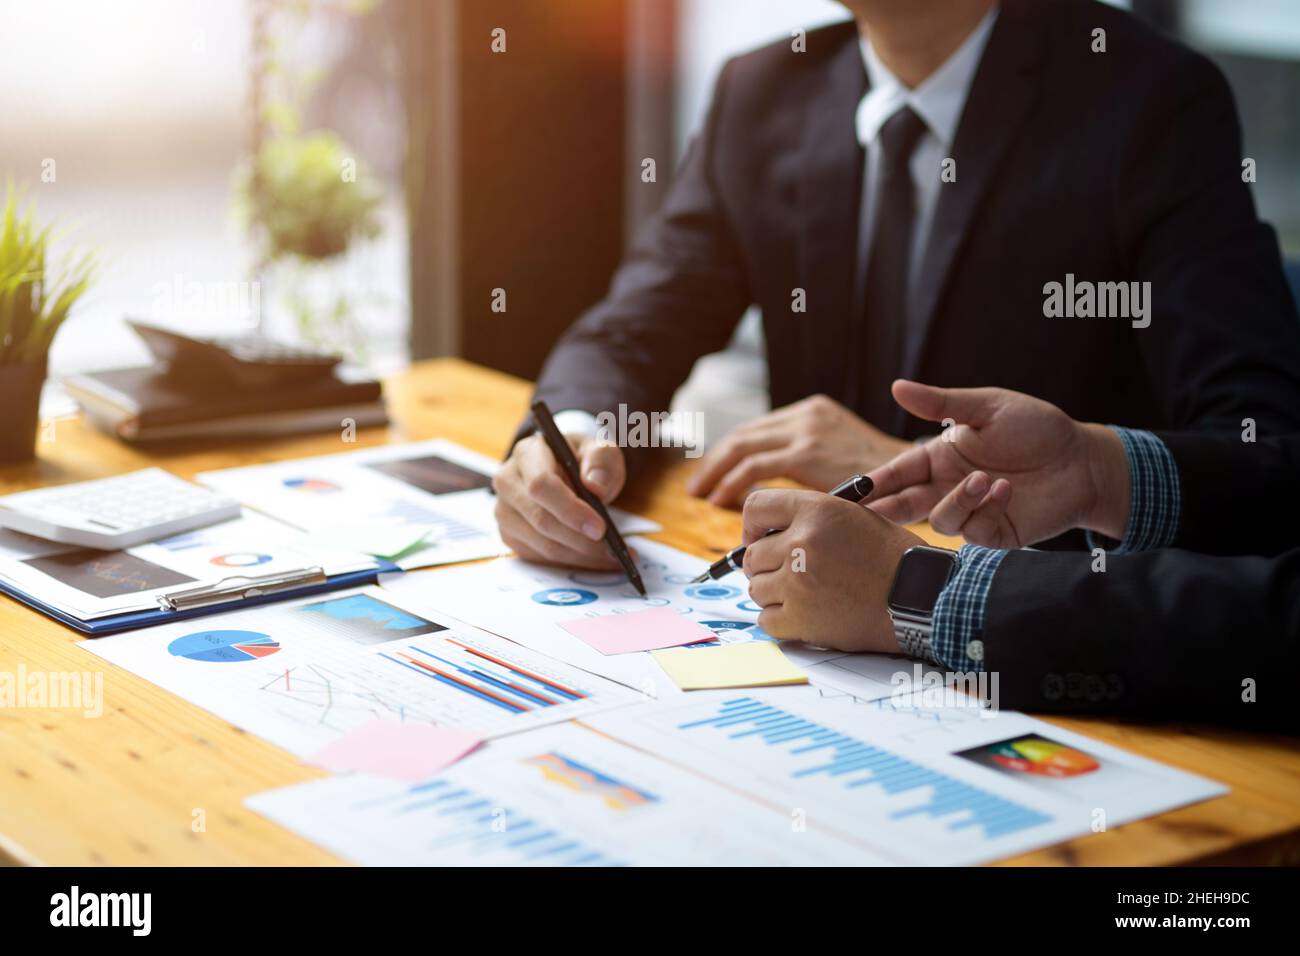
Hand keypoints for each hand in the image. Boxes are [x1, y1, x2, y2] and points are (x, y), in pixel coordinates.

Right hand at [492, 432, 627, 567]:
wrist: (564, 471)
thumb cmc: (581, 461)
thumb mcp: (599, 450)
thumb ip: (602, 461)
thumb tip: (595, 486)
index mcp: (527, 453)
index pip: (541, 485)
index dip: (570, 510)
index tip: (600, 528)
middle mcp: (507, 482)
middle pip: (541, 520)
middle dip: (581, 540)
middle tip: (613, 550)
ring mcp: (504, 511)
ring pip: (542, 545)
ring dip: (581, 556)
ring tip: (612, 556)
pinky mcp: (510, 535)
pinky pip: (541, 558)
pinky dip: (572, 562)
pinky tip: (595, 559)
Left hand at [686, 394, 910, 507]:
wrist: (918, 482)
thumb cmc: (884, 484)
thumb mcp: (840, 462)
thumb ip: (807, 465)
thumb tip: (771, 492)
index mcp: (814, 412)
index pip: (758, 430)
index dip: (730, 453)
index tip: (714, 474)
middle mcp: (808, 415)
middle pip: (743, 435)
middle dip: (715, 461)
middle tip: (697, 486)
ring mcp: (806, 431)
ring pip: (741, 448)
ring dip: (716, 473)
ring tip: (702, 494)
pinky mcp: (806, 452)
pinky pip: (753, 467)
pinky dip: (732, 484)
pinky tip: (722, 501)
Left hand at [740, 489, 922, 652]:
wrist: (923, 597)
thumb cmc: (894, 559)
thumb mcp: (853, 517)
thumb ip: (809, 521)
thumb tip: (766, 537)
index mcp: (816, 511)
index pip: (755, 507)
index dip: (752, 526)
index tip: (758, 538)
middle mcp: (802, 543)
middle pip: (751, 556)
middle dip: (766, 566)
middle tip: (789, 574)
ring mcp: (798, 583)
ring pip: (756, 589)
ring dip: (774, 594)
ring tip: (807, 595)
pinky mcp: (801, 620)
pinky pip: (766, 621)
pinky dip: (780, 621)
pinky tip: (805, 615)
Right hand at [866, 381, 1129, 546]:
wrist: (1084, 460)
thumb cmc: (1037, 429)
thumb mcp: (987, 407)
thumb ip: (941, 403)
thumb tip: (897, 387)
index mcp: (940, 458)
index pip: (897, 473)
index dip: (874, 483)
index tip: (853, 492)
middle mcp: (949, 487)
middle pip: (905, 505)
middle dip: (886, 509)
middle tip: (871, 511)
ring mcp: (971, 513)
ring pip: (940, 520)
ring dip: (957, 501)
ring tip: (984, 479)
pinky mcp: (995, 533)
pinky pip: (974, 531)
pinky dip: (985, 509)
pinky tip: (1005, 489)